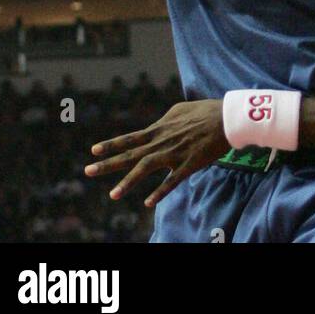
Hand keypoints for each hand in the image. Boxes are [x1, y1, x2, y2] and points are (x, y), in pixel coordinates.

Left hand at [85, 100, 226, 206]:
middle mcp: (162, 141)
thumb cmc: (204, 111)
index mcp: (159, 128)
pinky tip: (148, 203)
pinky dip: (160, 191)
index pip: (130, 138)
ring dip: (129, 182)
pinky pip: (172, 181)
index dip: (112, 144)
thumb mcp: (179, 110)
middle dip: (109, 163)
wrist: (226, 117)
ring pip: (146, 168)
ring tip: (112, 195)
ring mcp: (174, 153)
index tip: (94, 150)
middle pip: (131, 154)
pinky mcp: (189, 164)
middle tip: (88, 170)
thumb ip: (164, 121)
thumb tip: (156, 126)